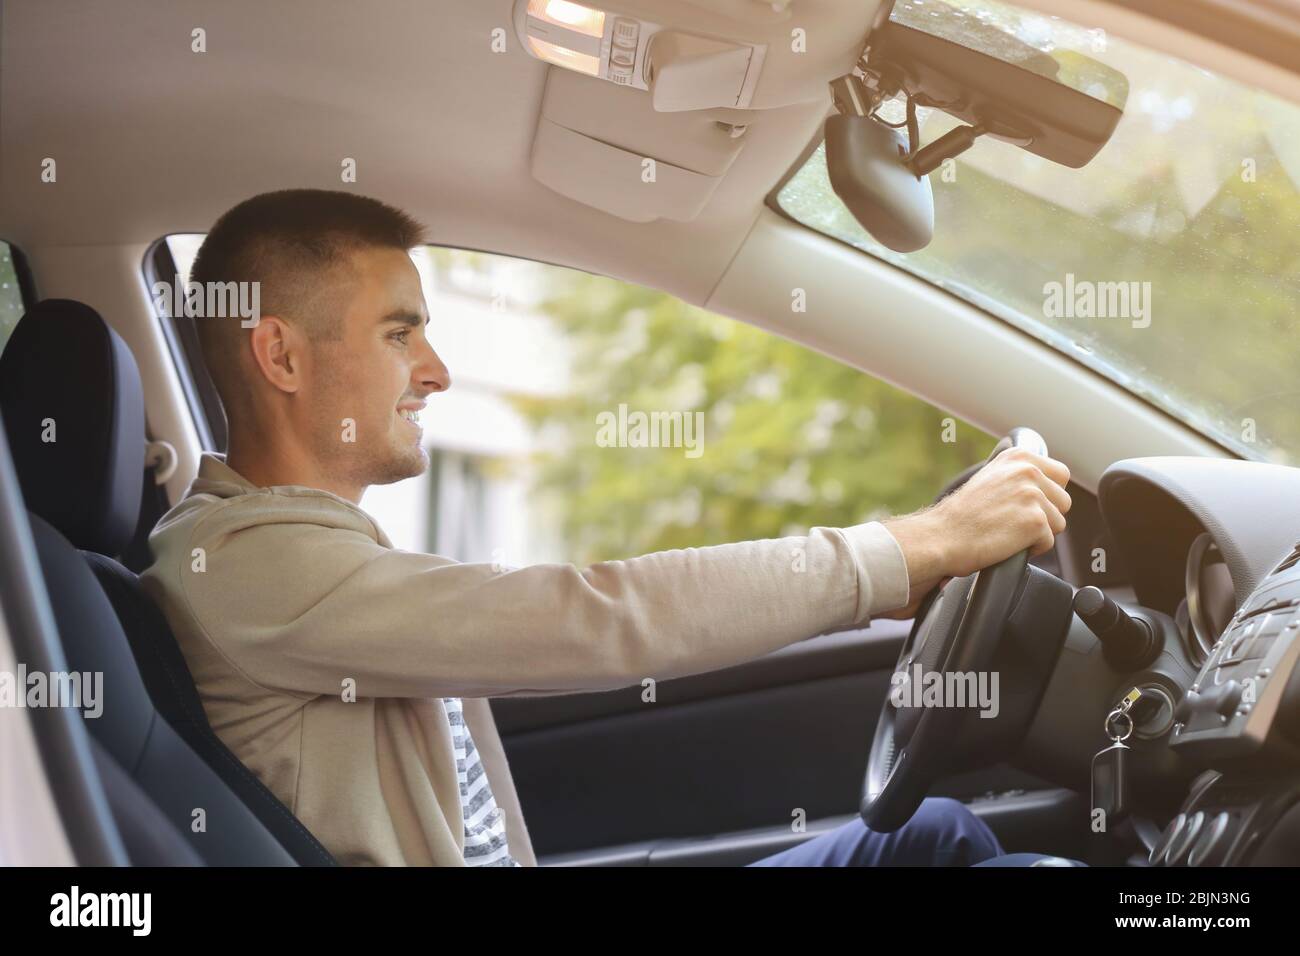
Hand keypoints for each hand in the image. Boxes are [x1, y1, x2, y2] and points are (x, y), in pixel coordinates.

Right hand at [880, 448, 1070, 617]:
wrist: (942, 536)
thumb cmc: (962, 514)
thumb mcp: (991, 477)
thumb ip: (1019, 474)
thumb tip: (1046, 483)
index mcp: (1019, 456)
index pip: (1060, 475)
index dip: (1047, 495)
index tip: (1026, 505)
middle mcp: (1028, 470)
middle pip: (1063, 501)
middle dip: (1045, 515)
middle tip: (1014, 521)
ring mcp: (1033, 495)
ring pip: (1058, 523)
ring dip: (1038, 533)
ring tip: (1009, 532)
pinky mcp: (1036, 521)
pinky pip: (1049, 542)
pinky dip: (1031, 549)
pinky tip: (1008, 543)